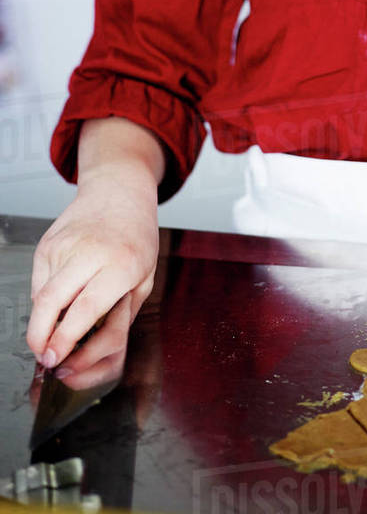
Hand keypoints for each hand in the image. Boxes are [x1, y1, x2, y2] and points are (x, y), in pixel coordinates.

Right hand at [27, 165, 158, 369]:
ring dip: (42, 321)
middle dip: (39, 338)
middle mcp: (89, 253)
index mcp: (121, 264)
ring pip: (41, 297)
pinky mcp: (46, 244)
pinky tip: (63, 295)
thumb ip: (121, 314)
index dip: (65, 339)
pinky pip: (38, 283)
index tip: (55, 359)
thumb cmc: (136, 237)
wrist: (119, 191)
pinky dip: (45, 300)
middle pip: (50, 303)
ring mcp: (63, 247)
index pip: (85, 308)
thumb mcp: (145, 277)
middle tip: (44, 356)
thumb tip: (92, 348)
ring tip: (55, 330)